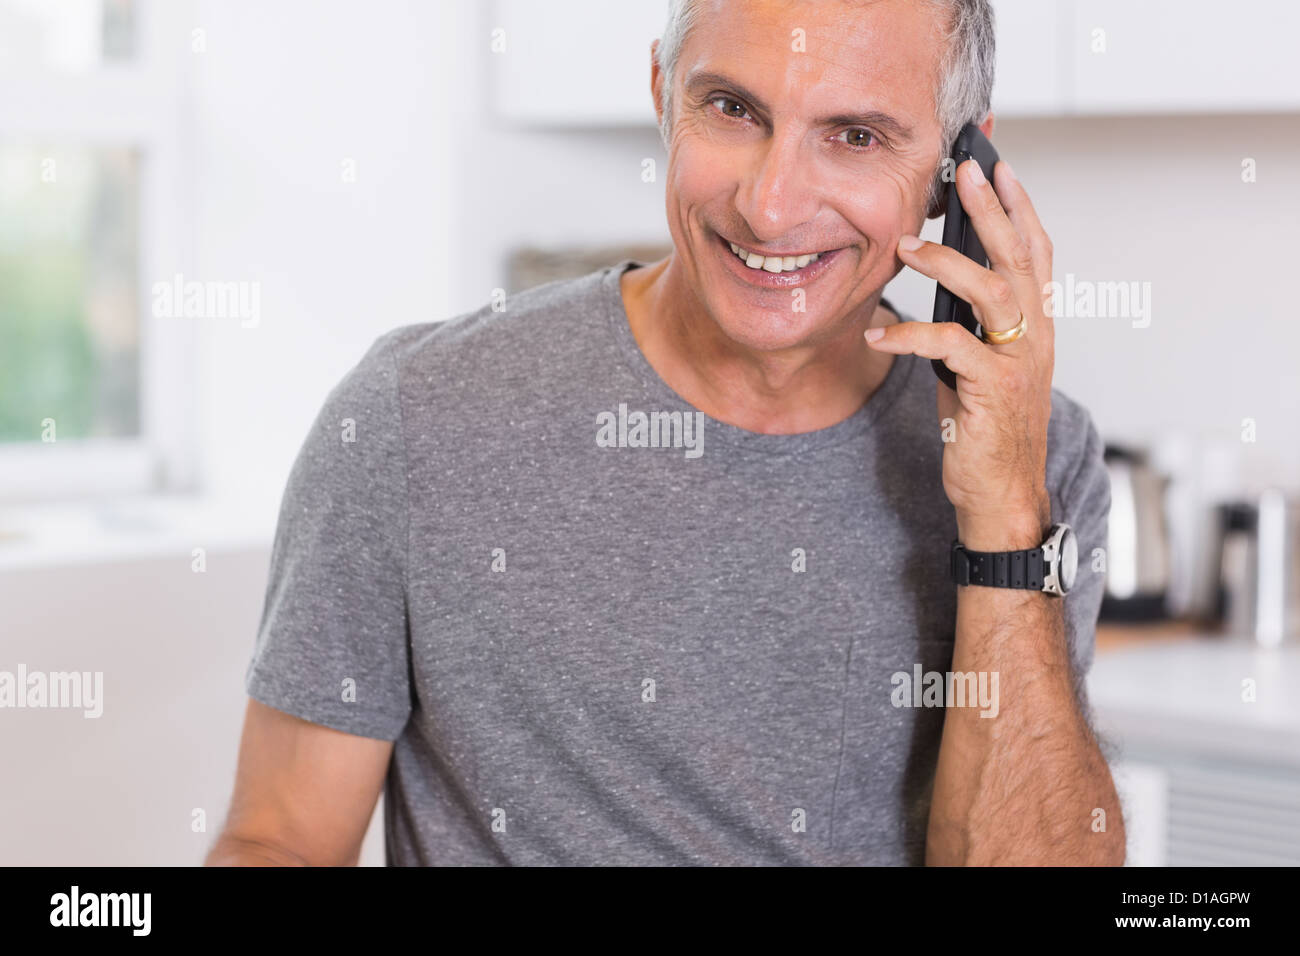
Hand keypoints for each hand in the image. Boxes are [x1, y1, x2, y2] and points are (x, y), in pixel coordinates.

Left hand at [865, 158, 1053, 550]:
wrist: (1001, 491)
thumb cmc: (986, 426)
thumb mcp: (979, 363)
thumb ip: (972, 322)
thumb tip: (940, 280)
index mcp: (1036, 325)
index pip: (1036, 252)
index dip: (1020, 208)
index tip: (999, 167)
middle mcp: (1036, 336)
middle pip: (1020, 256)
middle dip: (994, 209)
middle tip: (967, 172)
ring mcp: (1019, 361)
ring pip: (994, 290)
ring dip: (947, 262)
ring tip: (905, 246)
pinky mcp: (993, 389)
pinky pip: (951, 346)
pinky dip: (910, 336)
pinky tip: (879, 334)